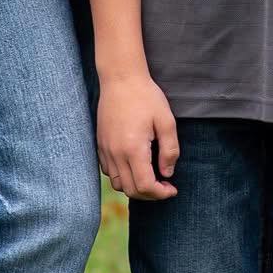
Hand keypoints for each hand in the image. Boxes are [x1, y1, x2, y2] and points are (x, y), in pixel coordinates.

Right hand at [96, 72, 178, 198]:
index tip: (172, 188)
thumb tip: (168, 173)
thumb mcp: (166, 120)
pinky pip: (109, 171)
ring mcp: (105, 150)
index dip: (161, 193)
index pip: (145, 186)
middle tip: (164, 185)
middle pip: (130, 190)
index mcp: (133, 149)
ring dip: (135, 186)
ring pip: (118, 183)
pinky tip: (135, 164)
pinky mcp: (100, 144)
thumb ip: (170, 150)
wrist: (120, 78)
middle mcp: (116, 153)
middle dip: (149, 194)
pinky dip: (122, 176)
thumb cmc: (146, 96)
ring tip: (150, 176)